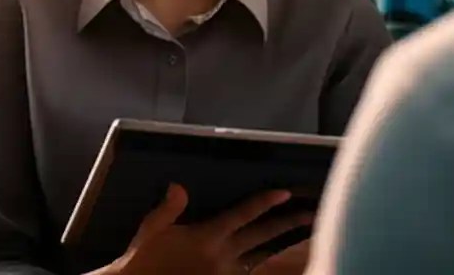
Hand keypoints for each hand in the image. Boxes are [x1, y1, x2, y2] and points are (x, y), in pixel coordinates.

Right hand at [107, 184, 311, 274]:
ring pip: (260, 257)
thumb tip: (179, 186)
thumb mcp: (152, 229)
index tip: (285, 193)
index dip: (265, 202)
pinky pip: (247, 274)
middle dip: (287, 223)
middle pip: (262, 236)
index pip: (243, 215)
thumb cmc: (143, 260)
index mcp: (207, 236)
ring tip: (300, 235)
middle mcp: (222, 256)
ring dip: (280, 245)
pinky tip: (270, 259)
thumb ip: (169, 207)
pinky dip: (260, 266)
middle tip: (310, 215)